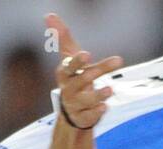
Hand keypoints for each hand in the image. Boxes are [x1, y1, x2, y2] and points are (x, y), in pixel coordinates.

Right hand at [46, 12, 122, 128]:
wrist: (72, 113)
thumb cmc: (73, 80)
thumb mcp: (69, 59)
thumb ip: (63, 39)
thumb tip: (49, 15)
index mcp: (65, 74)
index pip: (69, 66)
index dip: (77, 61)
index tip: (87, 54)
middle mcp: (68, 90)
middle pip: (80, 81)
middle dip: (92, 74)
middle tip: (113, 64)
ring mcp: (75, 105)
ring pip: (86, 100)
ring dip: (98, 94)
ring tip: (110, 89)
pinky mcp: (83, 118)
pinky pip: (89, 116)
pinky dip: (97, 112)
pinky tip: (105, 107)